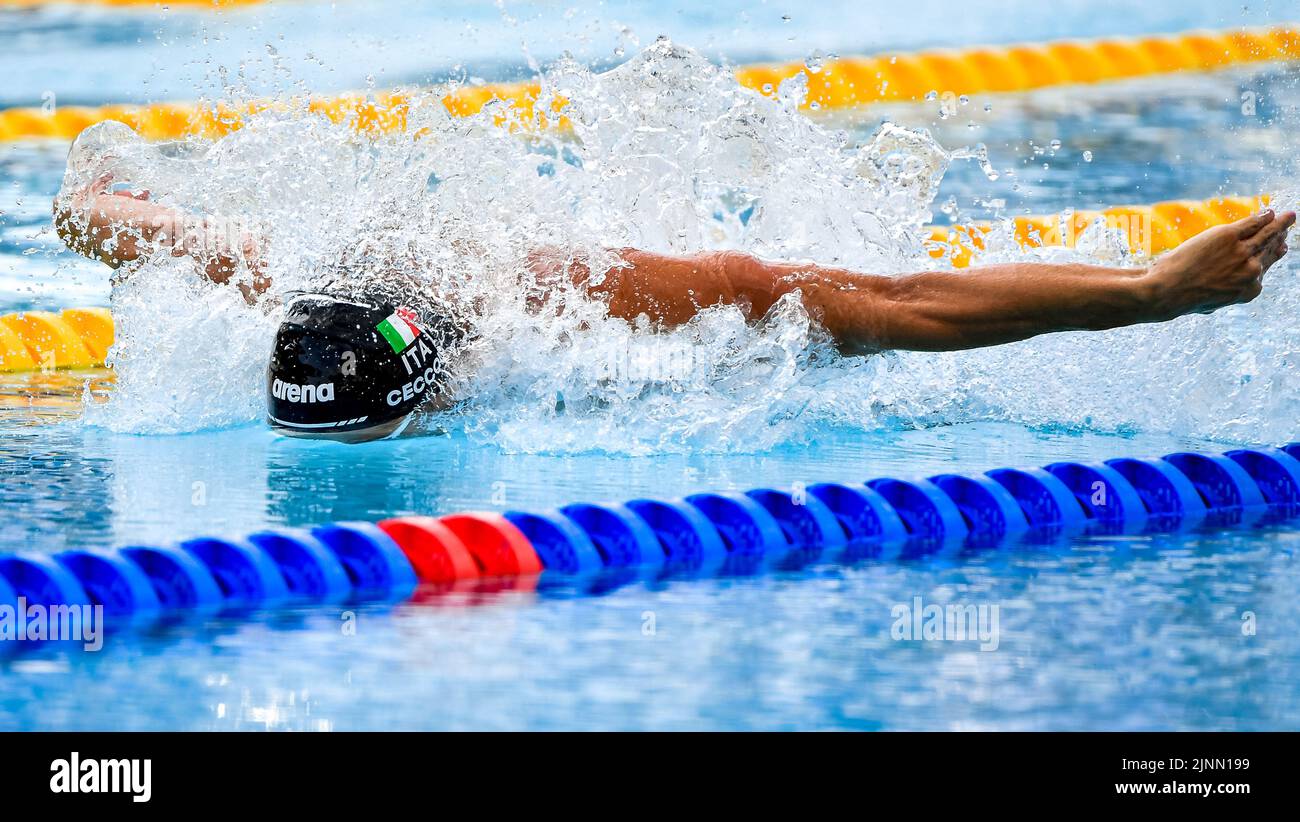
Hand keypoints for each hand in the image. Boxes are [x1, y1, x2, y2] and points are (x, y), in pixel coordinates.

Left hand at [1141, 208, 1294, 319]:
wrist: (1168, 290)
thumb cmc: (1183, 298)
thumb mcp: (1212, 300)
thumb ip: (1228, 291)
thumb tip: (1235, 286)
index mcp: (1250, 289)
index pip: (1266, 268)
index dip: (1273, 255)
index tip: (1281, 248)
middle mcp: (1252, 271)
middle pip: (1270, 250)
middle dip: (1279, 238)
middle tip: (1287, 228)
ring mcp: (1242, 252)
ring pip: (1267, 234)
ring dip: (1280, 223)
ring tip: (1290, 216)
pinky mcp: (1229, 236)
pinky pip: (1252, 223)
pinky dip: (1262, 217)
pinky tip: (1268, 212)